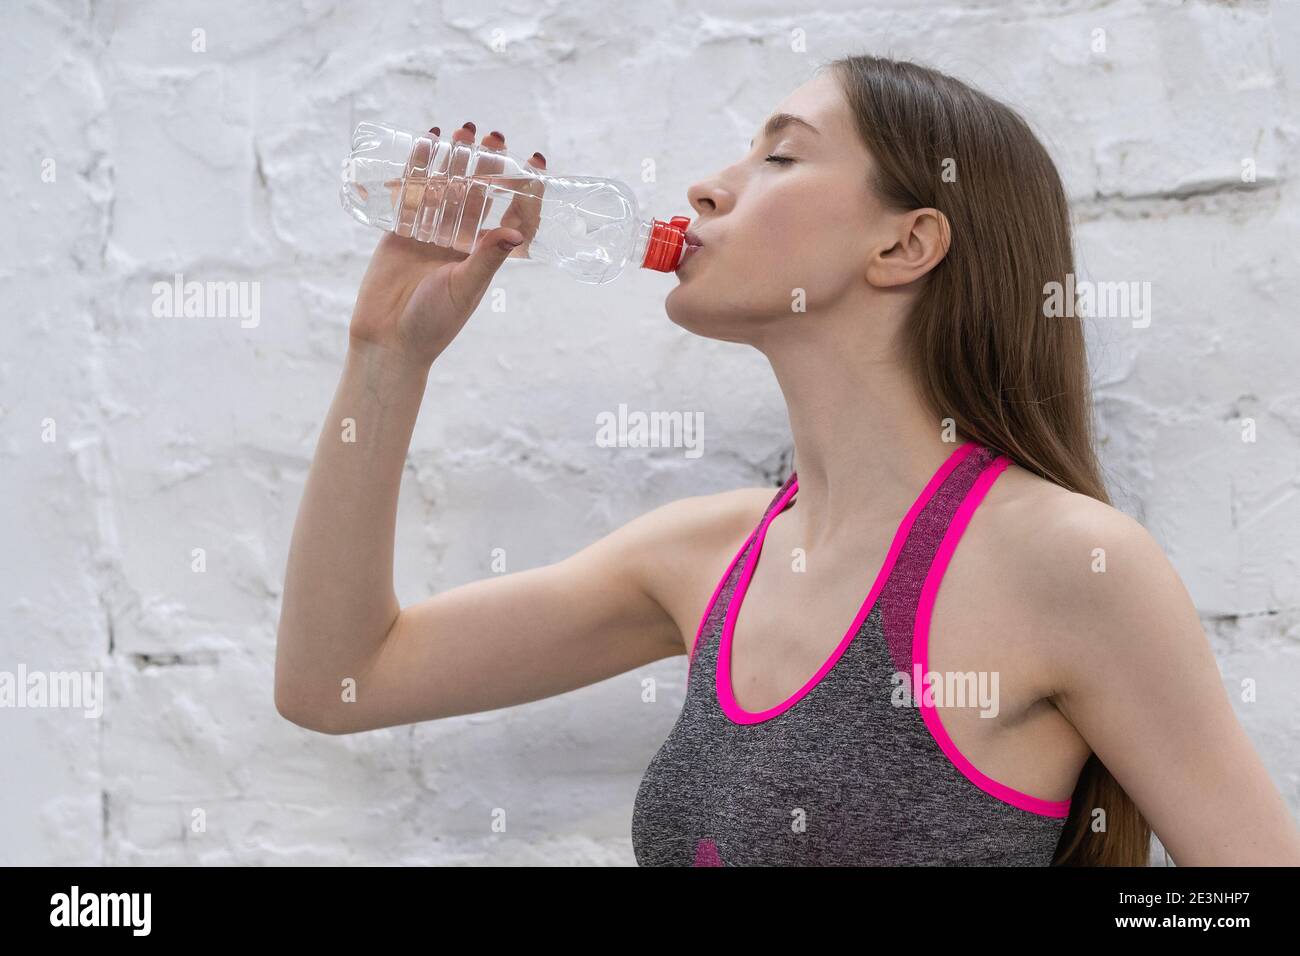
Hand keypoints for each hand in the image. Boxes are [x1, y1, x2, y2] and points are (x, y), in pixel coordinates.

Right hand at [348, 123, 546, 368]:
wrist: (389, 340)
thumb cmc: (434, 323)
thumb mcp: (466, 289)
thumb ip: (487, 258)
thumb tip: (516, 230)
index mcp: (484, 256)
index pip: (512, 215)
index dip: (525, 191)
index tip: (535, 162)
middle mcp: (461, 241)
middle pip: (479, 194)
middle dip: (487, 165)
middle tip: (495, 135)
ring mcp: (431, 234)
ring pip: (447, 187)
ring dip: (455, 160)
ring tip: (464, 130)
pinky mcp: (401, 231)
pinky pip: (412, 193)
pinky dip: (418, 168)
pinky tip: (426, 142)